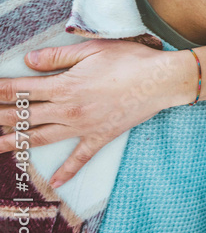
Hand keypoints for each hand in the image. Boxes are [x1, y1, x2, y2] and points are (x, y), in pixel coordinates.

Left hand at [0, 40, 198, 186]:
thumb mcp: (92, 50)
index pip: (20, 90)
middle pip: (23, 117)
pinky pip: (80, 157)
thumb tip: (28, 62)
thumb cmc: (130, 60)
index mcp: (64, 85)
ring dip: (14, 145)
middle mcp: (68, 109)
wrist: (162, 80)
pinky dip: (68, 171)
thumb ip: (57, 57)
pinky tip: (56, 182)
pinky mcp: (101, 137)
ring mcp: (83, 127)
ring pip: (40, 138)